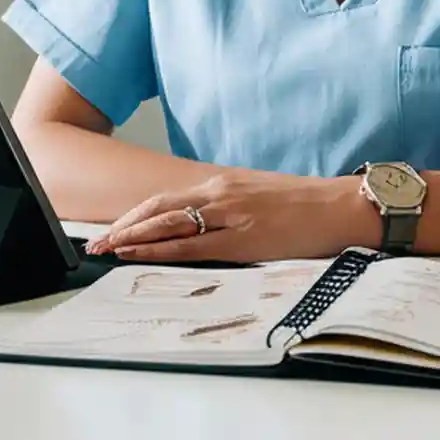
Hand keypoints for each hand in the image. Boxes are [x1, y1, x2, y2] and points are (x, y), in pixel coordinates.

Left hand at [86, 172, 380, 263]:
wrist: (344, 207)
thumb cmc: (309, 209)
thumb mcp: (261, 202)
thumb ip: (231, 212)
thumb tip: (206, 229)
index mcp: (225, 186)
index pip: (167, 199)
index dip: (136, 215)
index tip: (113, 227)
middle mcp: (221, 194)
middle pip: (157, 208)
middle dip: (122, 226)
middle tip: (96, 242)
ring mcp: (229, 214)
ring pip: (166, 224)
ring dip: (131, 237)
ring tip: (105, 249)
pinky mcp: (242, 238)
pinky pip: (190, 245)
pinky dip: (158, 249)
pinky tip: (138, 253)